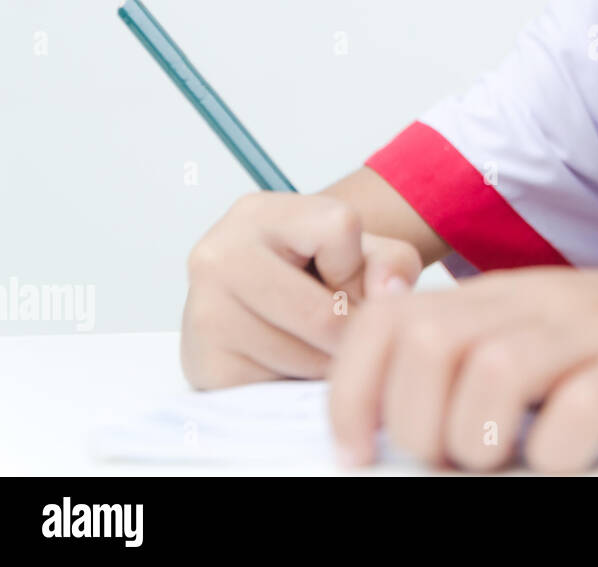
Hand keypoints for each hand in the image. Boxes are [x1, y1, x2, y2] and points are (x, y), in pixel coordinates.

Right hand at [181, 192, 422, 389]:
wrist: (263, 308)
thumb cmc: (316, 274)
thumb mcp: (364, 251)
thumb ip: (393, 261)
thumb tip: (389, 294)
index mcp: (259, 213)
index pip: (339, 228)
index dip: (357, 262)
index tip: (342, 274)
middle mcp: (219, 255)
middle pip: (322, 313)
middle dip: (352, 329)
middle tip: (351, 329)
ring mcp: (204, 312)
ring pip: (304, 356)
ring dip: (329, 360)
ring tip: (321, 343)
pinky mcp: (205, 364)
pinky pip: (278, 385)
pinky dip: (298, 380)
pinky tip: (294, 361)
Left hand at [327, 261, 597, 472]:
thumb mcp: (545, 327)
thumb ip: (476, 348)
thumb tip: (395, 410)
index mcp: (500, 297)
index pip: (388, 323)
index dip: (352, 391)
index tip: (355, 450)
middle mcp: (537, 305)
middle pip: (427, 349)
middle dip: (419, 424)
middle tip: (456, 459)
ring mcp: (593, 333)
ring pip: (491, 377)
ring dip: (480, 441)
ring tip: (508, 460)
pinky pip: (580, 414)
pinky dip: (559, 452)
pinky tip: (569, 456)